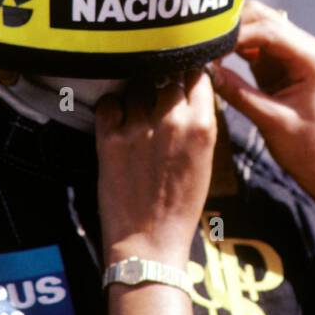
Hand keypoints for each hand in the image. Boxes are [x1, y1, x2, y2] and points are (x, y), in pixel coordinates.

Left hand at [94, 68, 216, 266]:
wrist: (149, 243)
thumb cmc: (180, 205)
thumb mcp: (205, 158)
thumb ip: (198, 121)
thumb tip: (189, 89)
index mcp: (202, 126)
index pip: (198, 74)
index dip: (189, 71)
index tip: (183, 75)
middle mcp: (171, 121)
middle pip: (167, 73)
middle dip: (163, 79)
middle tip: (157, 94)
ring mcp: (138, 127)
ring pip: (137, 84)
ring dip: (137, 92)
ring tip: (137, 112)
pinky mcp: (110, 138)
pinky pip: (109, 102)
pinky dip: (112, 107)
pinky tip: (118, 121)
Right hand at [209, 0, 314, 192]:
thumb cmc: (307, 147)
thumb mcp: (271, 122)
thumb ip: (239, 94)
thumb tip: (206, 71)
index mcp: (311, 58)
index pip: (268, 30)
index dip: (234, 33)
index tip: (206, 45)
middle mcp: (305, 47)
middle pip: (262, 18)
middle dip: (230, 27)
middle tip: (202, 44)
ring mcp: (291, 53)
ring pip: (255, 26)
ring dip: (230, 35)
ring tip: (205, 50)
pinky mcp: (279, 64)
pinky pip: (253, 44)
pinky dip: (233, 47)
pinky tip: (216, 59)